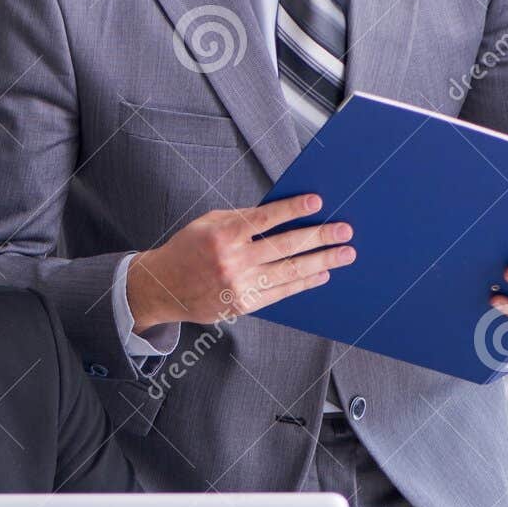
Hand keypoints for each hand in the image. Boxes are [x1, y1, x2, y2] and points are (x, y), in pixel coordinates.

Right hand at [127, 193, 354, 330]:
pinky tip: (321, 273)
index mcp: (223, 234)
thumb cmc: (188, 249)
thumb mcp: (209, 223)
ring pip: (290, 271)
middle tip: (344, 231)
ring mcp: (240, 285)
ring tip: (344, 254)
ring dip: (321, 261)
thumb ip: (243, 218)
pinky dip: (304, 282)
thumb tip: (281, 213)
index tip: (317, 202)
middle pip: (285, 246)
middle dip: (320, 237)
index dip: (293, 209)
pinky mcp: (244, 304)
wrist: (163, 287)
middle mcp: (233, 261)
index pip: (266, 219)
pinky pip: (281, 292)